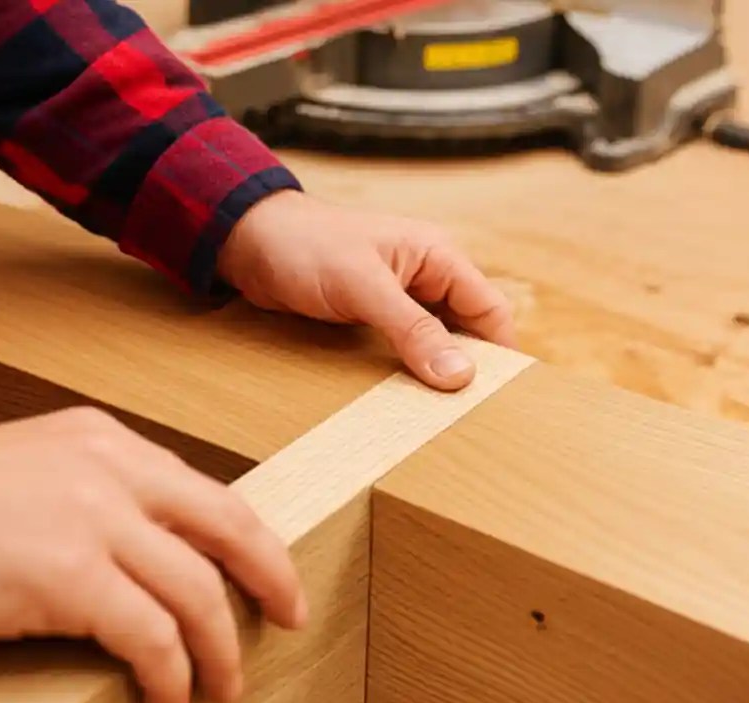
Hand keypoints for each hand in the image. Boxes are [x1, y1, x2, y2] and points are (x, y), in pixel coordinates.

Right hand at [0, 408, 304, 702]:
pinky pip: (152, 637)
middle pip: (228, 525)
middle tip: (291, 618)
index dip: (245, 537)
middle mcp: (111, 468)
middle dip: (271, 578)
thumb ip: (90, 501)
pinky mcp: (68, 575)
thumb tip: (138, 568)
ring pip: (198, 591)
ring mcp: (93, 518)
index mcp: (102, 439)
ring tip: (224, 687)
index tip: (267, 572)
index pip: (202, 490)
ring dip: (220, 649)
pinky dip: (172, 677)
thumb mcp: (27, 474)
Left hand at [218, 191, 516, 390]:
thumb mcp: (363, 288)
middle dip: (469, 368)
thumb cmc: (304, 245)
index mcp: (437, 255)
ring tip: (439, 416)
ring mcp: (398, 298)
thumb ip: (412, 329)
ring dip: (435, 373)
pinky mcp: (372, 315)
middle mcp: (425, 276)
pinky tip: (404, 400)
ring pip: (435, 343)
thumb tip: (459, 374)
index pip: (489, 310)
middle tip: (469, 417)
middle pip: (467, 331)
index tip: (501, 398)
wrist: (247, 239)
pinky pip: (403, 348)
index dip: (499, 354)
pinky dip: (407, 371)